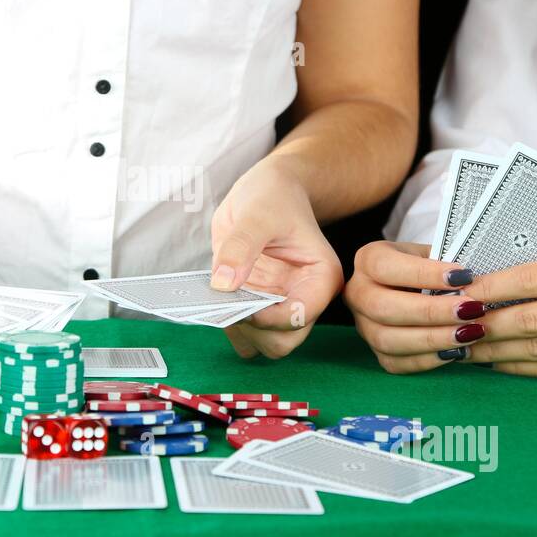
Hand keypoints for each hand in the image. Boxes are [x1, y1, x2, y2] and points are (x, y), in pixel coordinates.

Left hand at [210, 160, 343, 358]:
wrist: (267, 192)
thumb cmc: (274, 197)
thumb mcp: (258, 213)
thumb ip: (242, 247)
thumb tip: (223, 285)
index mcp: (320, 279)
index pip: (298, 317)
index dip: (266, 317)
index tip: (238, 298)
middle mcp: (304, 299)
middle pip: (282, 342)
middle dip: (251, 328)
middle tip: (226, 298)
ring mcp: (279, 306)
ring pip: (262, 344)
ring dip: (237, 329)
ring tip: (219, 295)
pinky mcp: (257, 307)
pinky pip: (243, 335)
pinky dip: (227, 326)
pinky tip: (215, 299)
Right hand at [344, 240, 486, 373]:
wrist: (414, 286)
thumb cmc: (428, 266)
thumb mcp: (433, 253)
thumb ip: (445, 263)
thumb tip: (471, 281)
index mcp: (368, 260)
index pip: (386, 267)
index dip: (424, 274)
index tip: (463, 277)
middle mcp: (357, 293)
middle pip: (383, 307)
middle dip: (431, 311)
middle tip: (470, 310)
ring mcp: (363, 325)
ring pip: (386, 339)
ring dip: (432, 339)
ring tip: (469, 333)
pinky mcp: (375, 350)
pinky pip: (395, 363)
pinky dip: (428, 359)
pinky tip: (456, 351)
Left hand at [459, 253, 536, 383]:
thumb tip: (484, 285)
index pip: (534, 278)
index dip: (491, 288)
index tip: (458, 292)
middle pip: (532, 319)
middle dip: (485, 324)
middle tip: (452, 325)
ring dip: (495, 351)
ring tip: (463, 346)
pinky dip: (519, 368)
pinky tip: (495, 362)